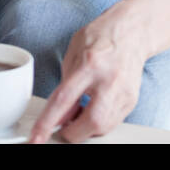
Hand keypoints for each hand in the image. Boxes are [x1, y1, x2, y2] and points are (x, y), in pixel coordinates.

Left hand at [27, 3, 149, 143]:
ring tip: (80, 111)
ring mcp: (124, 92)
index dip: (48, 122)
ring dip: (86, 128)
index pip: (64, 99)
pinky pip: (113, 123)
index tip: (37, 137)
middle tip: (64, 125)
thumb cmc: (101, 37)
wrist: (133, 31)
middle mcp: (110, 80)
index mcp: (90, 64)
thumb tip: (59, 117)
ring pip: (104, 127)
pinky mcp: (132, 100)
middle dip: (73, 132)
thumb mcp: (73, 54)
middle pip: (92, 122)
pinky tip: (94, 108)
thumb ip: (64, 86)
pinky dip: (99, 122)